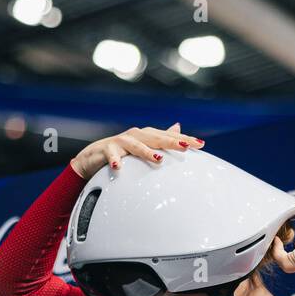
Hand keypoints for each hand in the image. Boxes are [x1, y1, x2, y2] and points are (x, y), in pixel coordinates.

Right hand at [69, 122, 202, 178]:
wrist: (93, 156)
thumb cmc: (122, 152)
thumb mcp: (143, 146)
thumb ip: (160, 139)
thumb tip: (178, 128)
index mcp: (147, 136)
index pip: (169, 136)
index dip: (184, 139)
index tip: (201, 144)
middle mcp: (136, 135)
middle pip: (156, 137)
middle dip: (172, 141)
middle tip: (187, 147)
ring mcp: (121, 141)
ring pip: (136, 145)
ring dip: (147, 151)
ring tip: (159, 159)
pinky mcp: (106, 149)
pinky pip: (112, 155)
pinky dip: (115, 161)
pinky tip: (119, 168)